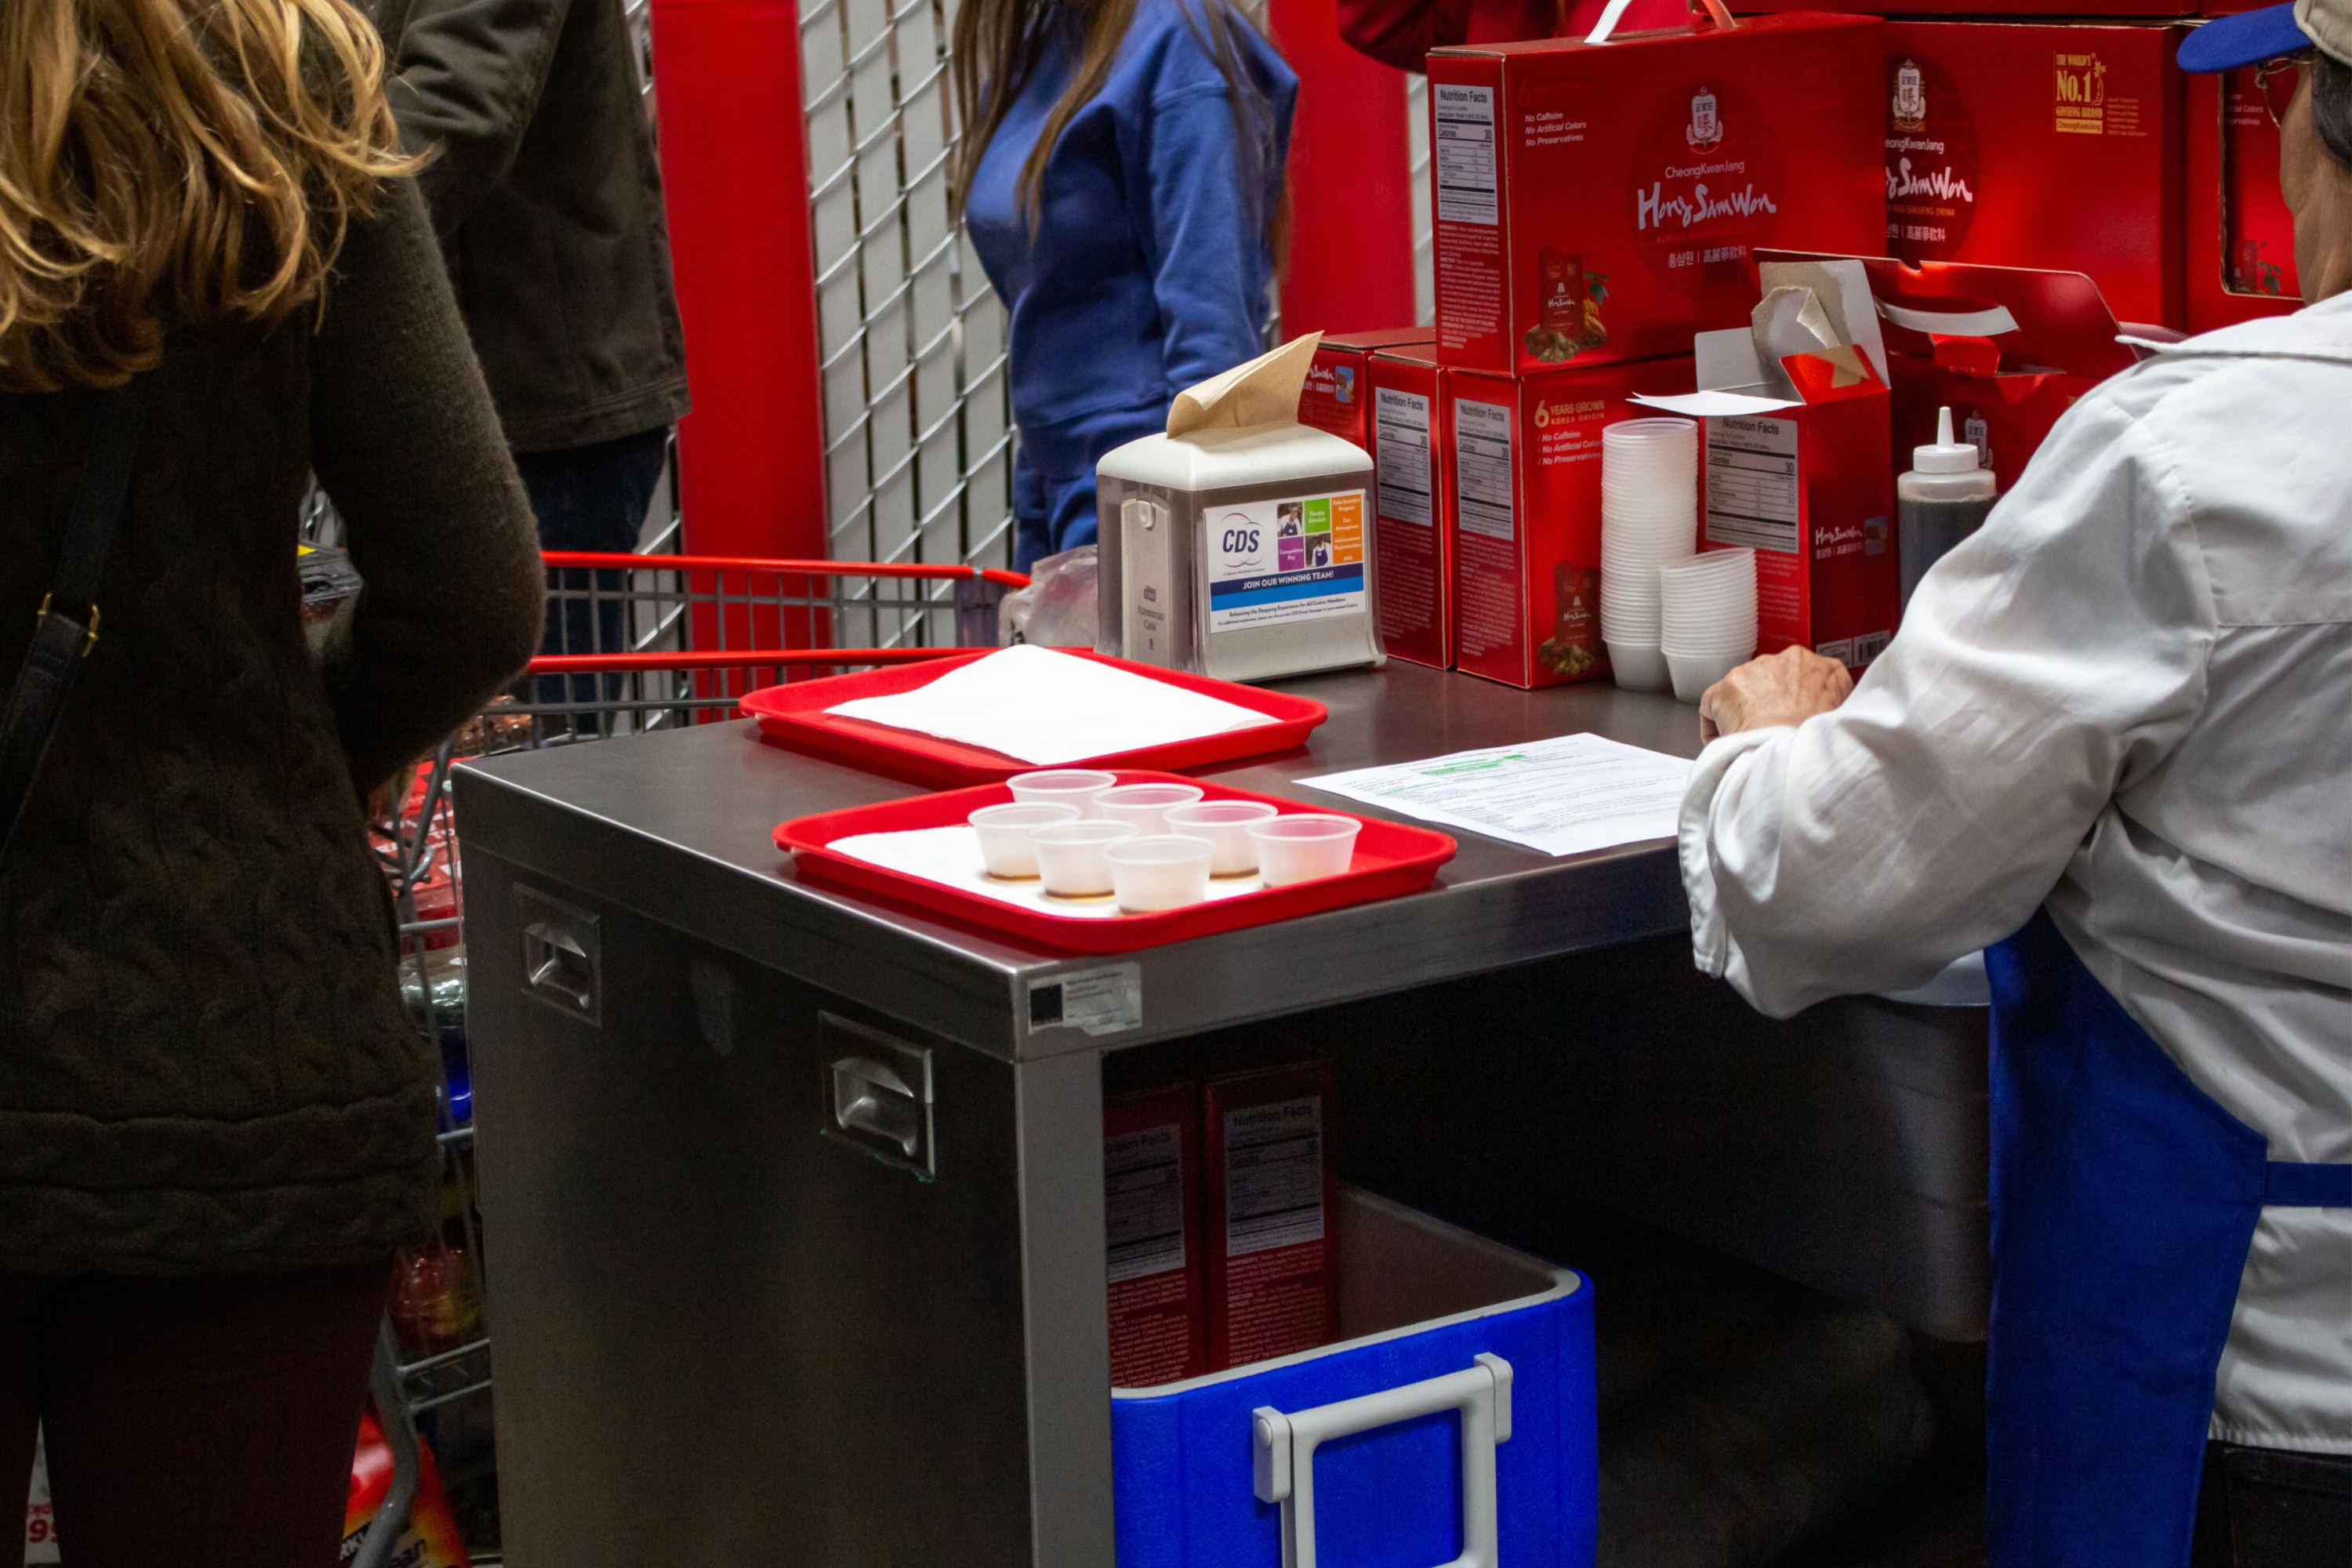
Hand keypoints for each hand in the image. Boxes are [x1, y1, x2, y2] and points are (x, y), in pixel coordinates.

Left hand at [1699, 645, 1852, 742]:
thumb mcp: (1843, 715)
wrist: (1790, 749)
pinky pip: (1712, 705)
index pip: (1803, 677)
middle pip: (1771, 681)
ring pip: (1743, 691)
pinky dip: (1715, 725)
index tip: (1793, 716)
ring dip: (1745, 712)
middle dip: (1769, 703)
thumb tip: (1820, 711)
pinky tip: (1728, 741)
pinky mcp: (1724, 688)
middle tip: (1772, 729)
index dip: (1796, 700)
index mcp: (1819, 667)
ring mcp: (1751, 671)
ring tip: (1753, 738)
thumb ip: (1832, 703)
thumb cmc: (1816, 740)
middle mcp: (1784, 660)